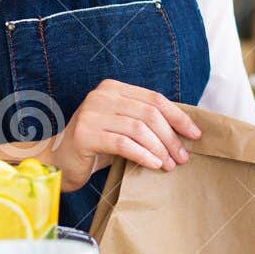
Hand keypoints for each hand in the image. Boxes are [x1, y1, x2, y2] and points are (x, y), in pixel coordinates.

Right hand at [42, 79, 201, 191]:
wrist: (58, 162)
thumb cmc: (96, 147)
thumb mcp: (123, 128)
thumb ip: (145, 123)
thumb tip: (185, 132)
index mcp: (113, 88)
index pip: (154, 98)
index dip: (178, 117)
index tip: (195, 135)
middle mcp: (101, 95)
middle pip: (149, 113)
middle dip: (171, 137)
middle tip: (182, 157)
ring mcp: (91, 113)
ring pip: (138, 128)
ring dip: (159, 149)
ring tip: (169, 165)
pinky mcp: (85, 134)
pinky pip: (123, 144)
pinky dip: (143, 155)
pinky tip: (153, 165)